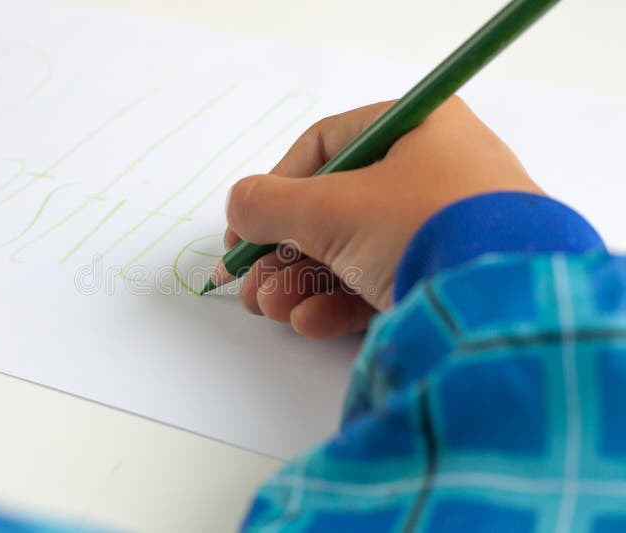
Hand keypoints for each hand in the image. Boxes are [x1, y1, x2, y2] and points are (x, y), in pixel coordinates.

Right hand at [223, 96, 541, 338]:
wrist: (507, 300)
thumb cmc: (417, 224)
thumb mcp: (331, 209)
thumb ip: (270, 205)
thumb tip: (238, 205)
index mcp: (414, 129)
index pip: (322, 148)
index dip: (272, 189)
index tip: (242, 231)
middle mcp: (433, 171)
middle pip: (333, 208)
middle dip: (283, 251)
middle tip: (247, 284)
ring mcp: (444, 226)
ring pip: (354, 250)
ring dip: (302, 281)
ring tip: (268, 307)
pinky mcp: (449, 275)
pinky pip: (384, 281)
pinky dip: (341, 303)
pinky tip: (309, 323)